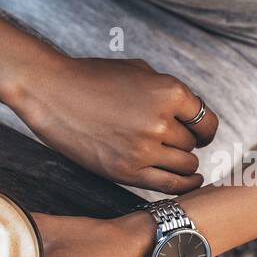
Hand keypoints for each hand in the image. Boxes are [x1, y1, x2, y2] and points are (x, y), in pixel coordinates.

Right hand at [0, 55, 218, 194]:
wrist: (51, 94)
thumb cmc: (92, 78)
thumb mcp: (139, 71)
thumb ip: (167, 91)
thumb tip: (190, 113)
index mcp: (170, 92)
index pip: (205, 121)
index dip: (204, 129)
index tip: (201, 135)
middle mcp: (161, 122)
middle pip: (192, 144)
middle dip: (185, 144)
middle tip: (172, 143)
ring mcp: (143, 149)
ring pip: (184, 165)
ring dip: (182, 163)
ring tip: (172, 159)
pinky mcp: (125, 171)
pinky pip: (168, 184)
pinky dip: (184, 185)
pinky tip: (190, 183)